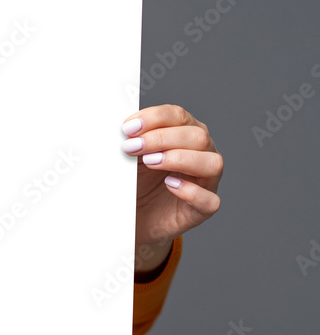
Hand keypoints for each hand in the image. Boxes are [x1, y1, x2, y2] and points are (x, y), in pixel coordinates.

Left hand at [121, 104, 222, 263]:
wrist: (134, 218)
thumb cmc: (137, 183)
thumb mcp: (130, 158)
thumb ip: (132, 141)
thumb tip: (123, 130)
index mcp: (185, 134)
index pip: (179, 116)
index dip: (155, 118)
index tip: (129, 127)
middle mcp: (201, 154)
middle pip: (197, 136)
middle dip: (161, 138)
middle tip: (132, 147)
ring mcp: (206, 182)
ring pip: (212, 163)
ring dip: (180, 158)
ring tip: (151, 162)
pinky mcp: (203, 209)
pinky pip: (210, 200)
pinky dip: (191, 191)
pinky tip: (170, 185)